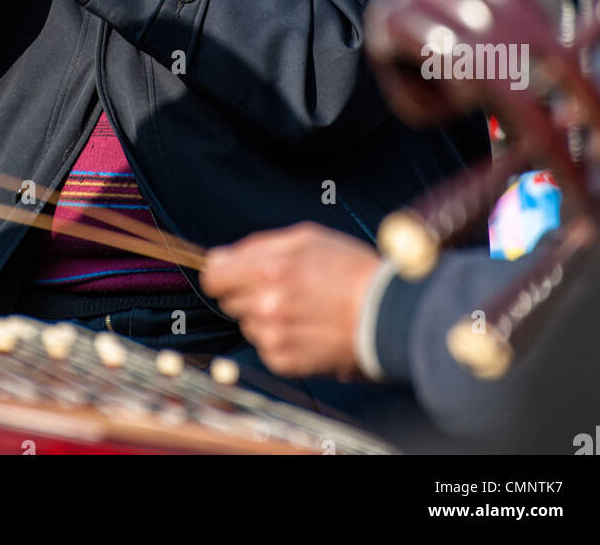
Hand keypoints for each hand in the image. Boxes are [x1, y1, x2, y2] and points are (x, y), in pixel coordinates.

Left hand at [201, 222, 380, 378]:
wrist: (385, 315)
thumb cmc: (349, 270)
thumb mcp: (306, 238)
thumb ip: (257, 246)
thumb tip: (220, 257)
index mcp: (268, 270)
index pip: (214, 277)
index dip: (223, 273)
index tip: (233, 273)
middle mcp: (265, 306)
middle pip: (229, 300)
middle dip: (248, 292)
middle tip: (282, 287)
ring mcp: (274, 337)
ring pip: (248, 323)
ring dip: (265, 316)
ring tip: (300, 308)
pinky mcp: (284, 362)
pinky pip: (265, 346)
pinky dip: (280, 338)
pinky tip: (306, 328)